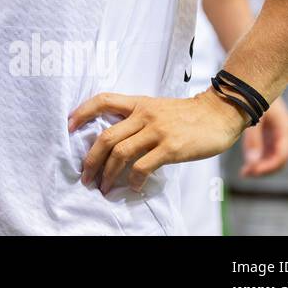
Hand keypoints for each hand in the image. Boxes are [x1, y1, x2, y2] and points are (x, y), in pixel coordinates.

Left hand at [69, 88, 247, 193]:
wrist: (219, 113)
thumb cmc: (188, 114)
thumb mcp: (157, 107)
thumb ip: (137, 118)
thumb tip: (114, 139)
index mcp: (138, 103)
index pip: (103, 100)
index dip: (82, 112)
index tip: (68, 126)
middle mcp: (144, 115)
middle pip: (106, 136)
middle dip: (91, 159)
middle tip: (85, 175)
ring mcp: (157, 131)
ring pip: (120, 153)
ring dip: (108, 173)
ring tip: (104, 187)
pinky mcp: (170, 148)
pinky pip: (143, 166)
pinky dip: (133, 179)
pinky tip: (133, 187)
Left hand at [238, 95, 287, 177]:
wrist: (251, 79)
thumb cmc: (252, 94)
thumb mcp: (252, 116)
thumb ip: (253, 139)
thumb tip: (251, 162)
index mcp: (284, 128)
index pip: (281, 155)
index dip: (268, 167)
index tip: (253, 172)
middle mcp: (283, 133)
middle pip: (279, 159)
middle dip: (264, 169)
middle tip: (246, 174)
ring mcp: (277, 134)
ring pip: (273, 157)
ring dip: (261, 166)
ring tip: (245, 172)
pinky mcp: (269, 133)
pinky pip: (267, 151)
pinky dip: (258, 159)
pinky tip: (247, 164)